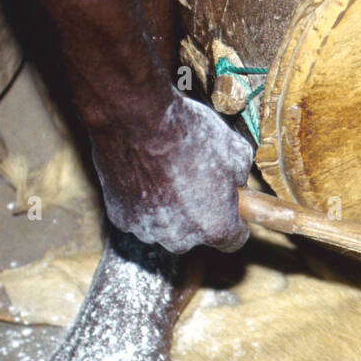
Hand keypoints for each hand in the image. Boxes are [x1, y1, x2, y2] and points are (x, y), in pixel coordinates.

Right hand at [89, 89, 253, 252]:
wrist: (138, 121)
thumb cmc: (190, 135)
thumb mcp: (236, 151)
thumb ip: (240, 178)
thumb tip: (236, 182)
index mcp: (215, 227)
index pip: (233, 239)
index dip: (235, 220)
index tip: (231, 204)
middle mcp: (180, 239)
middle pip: (197, 234)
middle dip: (201, 212)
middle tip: (198, 179)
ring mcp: (147, 231)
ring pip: (166, 226)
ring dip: (170, 207)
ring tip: (170, 171)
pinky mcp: (120, 218)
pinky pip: (140, 215)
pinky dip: (143, 200)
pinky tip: (146, 173)